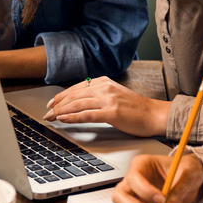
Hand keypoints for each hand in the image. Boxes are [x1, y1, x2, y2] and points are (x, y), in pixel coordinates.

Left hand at [43, 77, 169, 136]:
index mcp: (104, 82)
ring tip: (51, 117)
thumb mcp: (115, 95)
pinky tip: (63, 120)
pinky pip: (87, 114)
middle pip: (74, 95)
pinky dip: (73, 117)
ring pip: (77, 104)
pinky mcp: (112, 112)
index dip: (61, 96)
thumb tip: (80, 101)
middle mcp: (105, 88)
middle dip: (57, 105)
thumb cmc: (136, 109)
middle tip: (46, 113)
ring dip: (61, 112)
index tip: (51, 103)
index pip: (77, 88)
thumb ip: (99, 95)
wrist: (155, 115)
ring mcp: (108, 99)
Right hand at [112, 153, 202, 202]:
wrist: (189, 179)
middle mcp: (133, 181)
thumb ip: (179, 190)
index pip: (133, 178)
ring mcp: (133, 196)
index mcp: (142, 165)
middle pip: (119, 197)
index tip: (162, 199)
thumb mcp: (188, 174)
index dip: (145, 191)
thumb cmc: (185, 170)